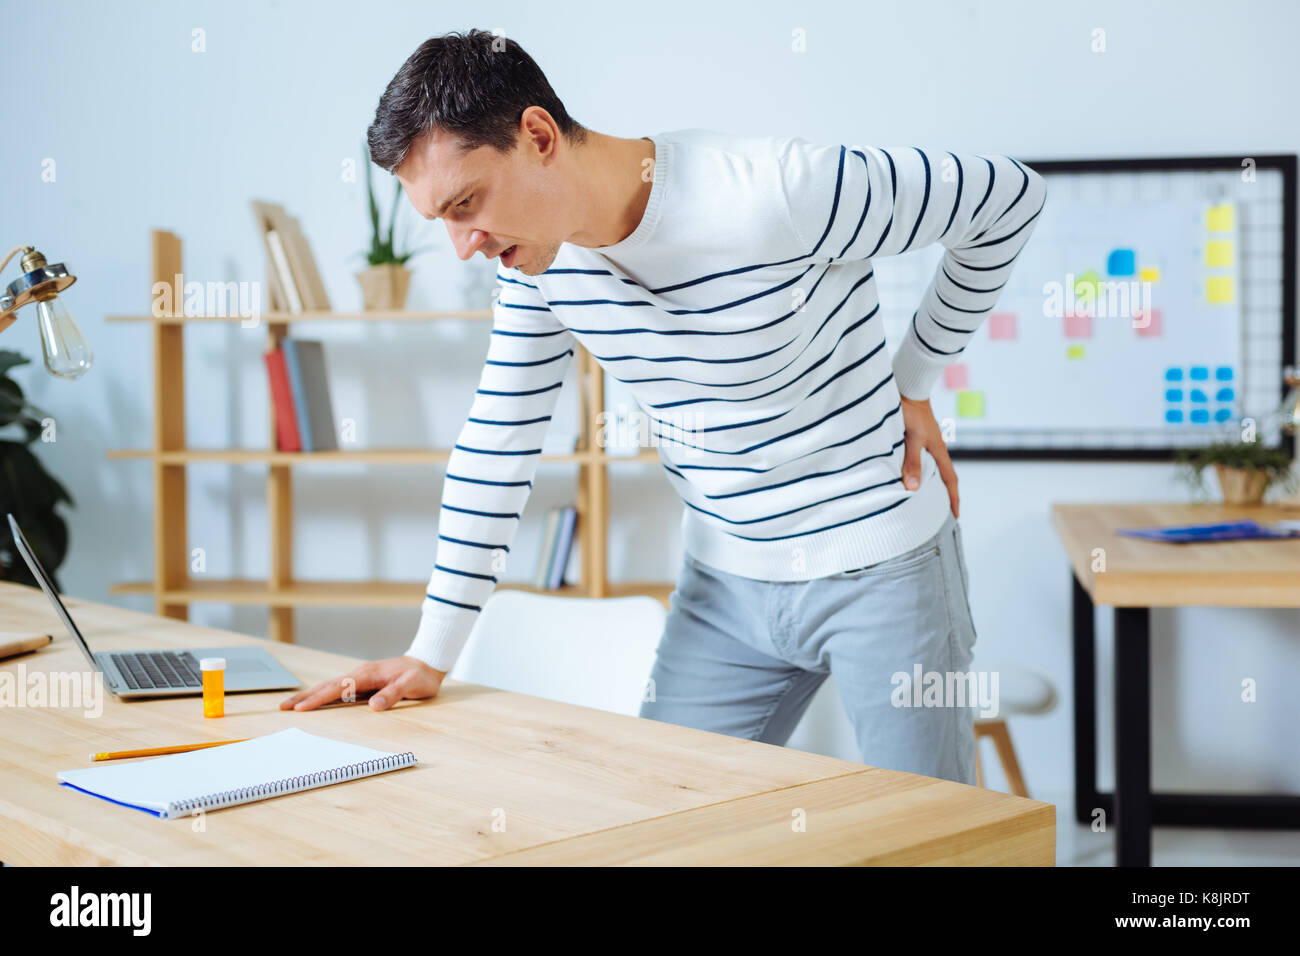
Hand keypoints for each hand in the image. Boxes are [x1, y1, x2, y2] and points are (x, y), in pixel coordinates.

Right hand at [280, 656, 445, 711]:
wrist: (427, 663)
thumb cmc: (420, 676)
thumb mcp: (411, 685)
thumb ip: (393, 695)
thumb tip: (373, 706)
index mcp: (368, 674)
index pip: (338, 688)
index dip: (319, 699)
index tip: (302, 708)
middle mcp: (360, 674)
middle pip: (327, 686)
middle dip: (305, 697)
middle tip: (283, 707)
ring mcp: (360, 678)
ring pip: (330, 687)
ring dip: (310, 695)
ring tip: (292, 705)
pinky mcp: (363, 682)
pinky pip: (339, 689)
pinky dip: (323, 695)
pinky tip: (315, 701)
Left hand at [899, 394, 958, 518]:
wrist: (908, 387)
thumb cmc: (911, 411)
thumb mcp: (911, 438)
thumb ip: (912, 462)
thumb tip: (913, 488)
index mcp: (939, 451)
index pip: (950, 480)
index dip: (953, 498)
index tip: (956, 515)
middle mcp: (935, 448)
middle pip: (942, 476)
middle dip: (943, 494)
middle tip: (940, 512)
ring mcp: (926, 443)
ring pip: (930, 467)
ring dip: (928, 483)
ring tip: (923, 498)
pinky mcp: (915, 437)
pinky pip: (919, 459)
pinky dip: (917, 470)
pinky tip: (908, 475)